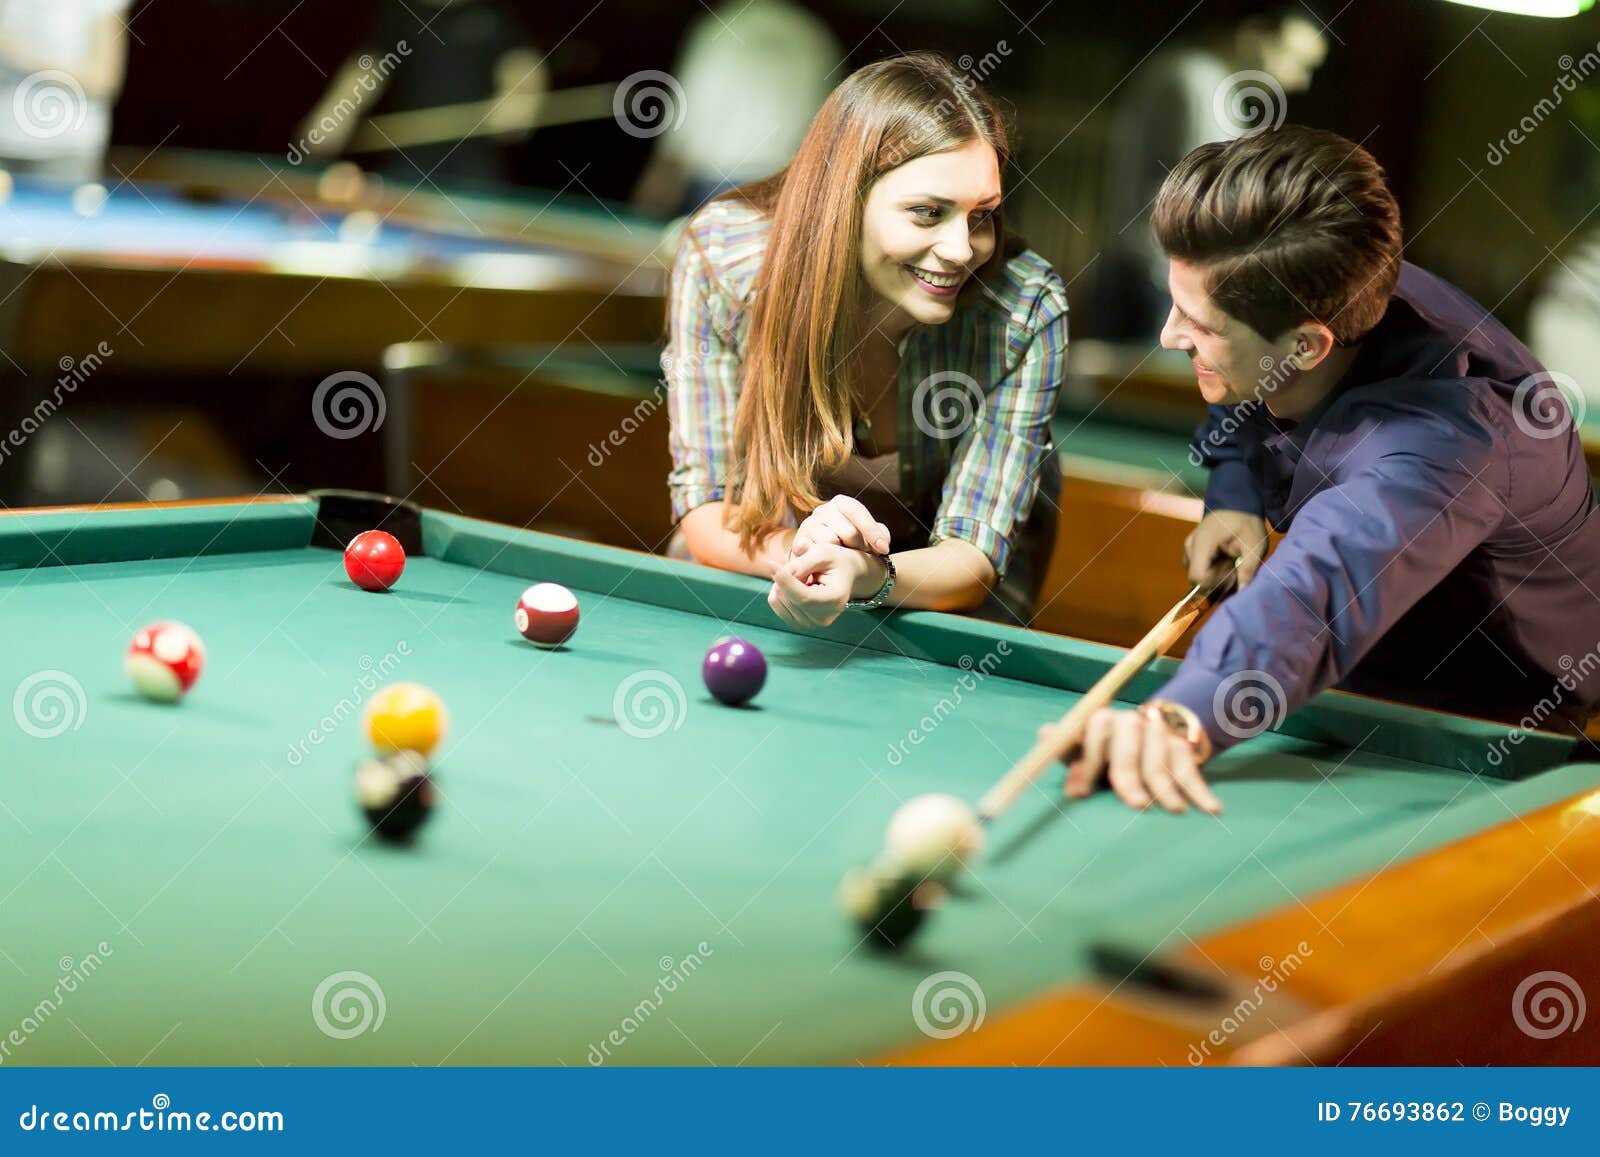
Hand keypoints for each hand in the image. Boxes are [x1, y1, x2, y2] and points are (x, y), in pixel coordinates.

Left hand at [767, 544, 882, 628]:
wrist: (845, 574)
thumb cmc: (835, 561)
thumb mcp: (823, 552)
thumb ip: (803, 562)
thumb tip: (780, 573)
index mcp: (835, 600)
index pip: (804, 597)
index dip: (785, 581)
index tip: (771, 564)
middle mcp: (824, 618)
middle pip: (789, 599)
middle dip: (784, 578)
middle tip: (798, 566)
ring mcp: (811, 624)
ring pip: (779, 601)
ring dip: (782, 584)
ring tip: (802, 576)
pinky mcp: (799, 624)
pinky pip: (776, 605)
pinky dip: (780, 591)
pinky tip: (795, 585)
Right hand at [791, 496, 890, 560]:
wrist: (825, 561)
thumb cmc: (851, 544)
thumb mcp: (869, 535)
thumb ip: (880, 534)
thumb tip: (881, 543)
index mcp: (841, 503)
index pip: (856, 511)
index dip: (872, 531)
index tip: (883, 550)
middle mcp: (822, 511)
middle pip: (847, 531)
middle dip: (858, 547)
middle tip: (859, 555)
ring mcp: (808, 526)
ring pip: (830, 542)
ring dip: (840, 555)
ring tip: (843, 559)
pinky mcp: (798, 542)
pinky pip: (814, 552)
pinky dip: (823, 560)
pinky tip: (827, 564)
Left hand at [1045, 706, 1221, 813]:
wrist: (1148, 734)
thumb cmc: (1105, 753)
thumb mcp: (1082, 750)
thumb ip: (1066, 748)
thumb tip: (1045, 735)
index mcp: (1101, 721)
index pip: (1095, 730)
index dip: (1087, 761)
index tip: (1081, 792)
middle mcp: (1130, 721)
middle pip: (1130, 744)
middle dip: (1130, 776)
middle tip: (1135, 804)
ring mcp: (1158, 732)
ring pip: (1161, 757)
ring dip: (1167, 787)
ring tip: (1173, 811)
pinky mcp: (1183, 745)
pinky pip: (1191, 767)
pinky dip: (1199, 790)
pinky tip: (1211, 809)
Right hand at [1185, 509, 1267, 590]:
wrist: (1237, 504)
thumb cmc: (1246, 522)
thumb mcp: (1255, 544)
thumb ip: (1248, 568)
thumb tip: (1242, 591)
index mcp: (1203, 542)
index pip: (1197, 577)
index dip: (1214, 583)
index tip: (1231, 575)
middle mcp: (1190, 545)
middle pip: (1196, 578)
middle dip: (1216, 580)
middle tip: (1235, 568)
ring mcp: (1188, 547)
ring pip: (1197, 575)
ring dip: (1214, 575)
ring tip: (1231, 562)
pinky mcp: (1191, 550)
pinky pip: (1198, 568)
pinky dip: (1211, 570)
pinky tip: (1224, 560)